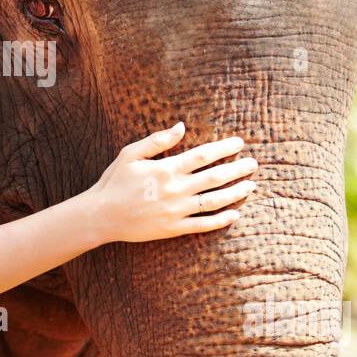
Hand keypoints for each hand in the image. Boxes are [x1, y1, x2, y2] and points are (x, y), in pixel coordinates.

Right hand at [83, 121, 256, 243]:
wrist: (102, 216)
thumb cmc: (115, 182)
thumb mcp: (130, 154)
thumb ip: (157, 141)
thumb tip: (181, 127)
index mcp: (166, 169)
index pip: (204, 156)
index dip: (224, 148)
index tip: (240, 143)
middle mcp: (176, 190)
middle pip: (215, 178)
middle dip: (237, 169)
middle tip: (254, 164)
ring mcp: (176, 211)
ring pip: (214, 201)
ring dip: (235, 193)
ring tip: (251, 186)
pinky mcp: (174, 228)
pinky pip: (203, 225)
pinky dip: (221, 220)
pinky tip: (235, 214)